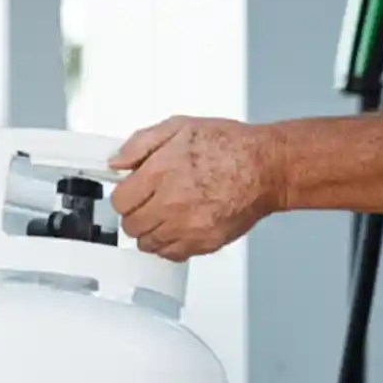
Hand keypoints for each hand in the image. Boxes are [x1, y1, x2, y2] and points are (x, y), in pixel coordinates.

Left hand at [108, 117, 284, 260]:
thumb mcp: (180, 127)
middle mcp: (171, 203)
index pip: (120, 201)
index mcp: (160, 173)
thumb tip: (116, 161)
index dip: (125, 196)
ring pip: (148, 244)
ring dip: (150, 232)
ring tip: (164, 216)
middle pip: (131, 226)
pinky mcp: (204, 242)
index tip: (133, 193)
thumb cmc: (229, 146)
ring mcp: (187, 226)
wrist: (266, 167)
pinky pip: (171, 254)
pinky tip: (178, 229)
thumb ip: (141, 144)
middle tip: (149, 204)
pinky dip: (170, 245)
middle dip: (136, 215)